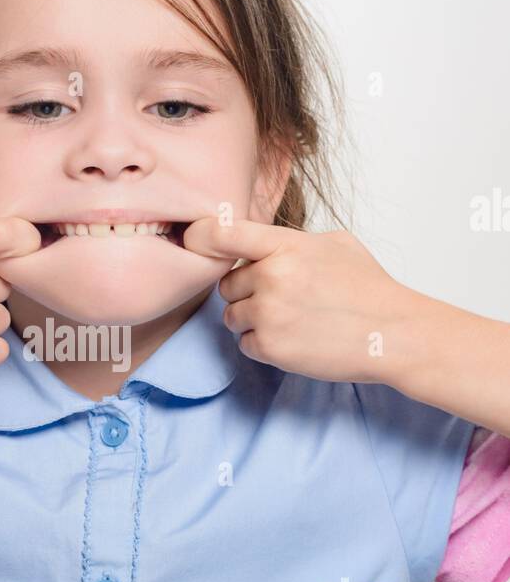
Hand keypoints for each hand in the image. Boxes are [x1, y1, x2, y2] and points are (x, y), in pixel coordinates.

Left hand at [183, 216, 418, 382]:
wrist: (391, 332)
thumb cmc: (368, 287)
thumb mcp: (335, 244)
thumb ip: (290, 242)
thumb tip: (258, 243)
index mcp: (285, 246)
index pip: (222, 233)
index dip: (200, 237)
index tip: (191, 241)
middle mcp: (271, 277)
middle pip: (227, 284)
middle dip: (247, 292)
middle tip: (282, 298)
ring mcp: (268, 314)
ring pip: (232, 316)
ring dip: (252, 320)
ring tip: (291, 320)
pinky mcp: (270, 347)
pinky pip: (244, 343)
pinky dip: (262, 345)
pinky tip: (293, 339)